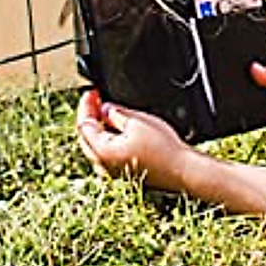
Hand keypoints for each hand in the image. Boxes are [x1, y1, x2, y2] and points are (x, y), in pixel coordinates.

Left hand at [75, 89, 192, 191]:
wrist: (181, 170)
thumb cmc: (164, 149)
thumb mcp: (137, 121)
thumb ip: (116, 113)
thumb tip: (105, 109)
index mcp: (103, 152)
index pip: (84, 125)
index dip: (86, 105)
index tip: (91, 93)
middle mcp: (104, 165)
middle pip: (85, 137)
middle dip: (89, 115)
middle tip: (96, 99)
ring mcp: (113, 171)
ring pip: (94, 146)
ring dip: (97, 127)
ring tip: (105, 110)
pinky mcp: (123, 173)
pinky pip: (105, 153)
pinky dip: (105, 138)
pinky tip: (115, 128)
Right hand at [249, 45, 265, 142]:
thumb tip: (252, 69)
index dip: (258, 52)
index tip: (244, 50)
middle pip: (263, 77)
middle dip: (255, 77)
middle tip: (245, 75)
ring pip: (263, 98)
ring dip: (259, 97)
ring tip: (255, 93)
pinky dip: (263, 116)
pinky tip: (262, 110)